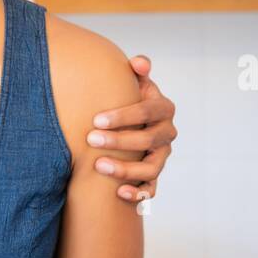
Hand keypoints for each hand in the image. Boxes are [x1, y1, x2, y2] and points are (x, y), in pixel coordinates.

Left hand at [89, 54, 176, 201]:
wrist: (127, 123)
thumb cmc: (126, 99)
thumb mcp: (132, 83)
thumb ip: (136, 70)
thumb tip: (138, 63)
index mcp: (163, 108)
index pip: (149, 110)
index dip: (124, 115)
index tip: (97, 120)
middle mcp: (166, 133)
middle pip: (149, 139)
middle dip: (119, 140)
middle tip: (90, 139)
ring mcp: (161, 156)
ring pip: (151, 167)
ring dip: (126, 169)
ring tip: (99, 166)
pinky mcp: (153, 176)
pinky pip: (151, 190)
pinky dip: (138, 194)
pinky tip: (119, 193)